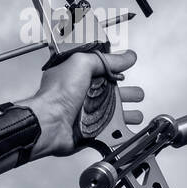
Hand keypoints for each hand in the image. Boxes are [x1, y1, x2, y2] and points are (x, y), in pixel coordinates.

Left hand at [19, 49, 138, 157]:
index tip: (126, 73)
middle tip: (136, 94)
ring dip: (129, 113)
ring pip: (114, 113)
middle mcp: (83, 95)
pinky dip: (123, 129)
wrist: (50, 123)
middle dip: (128, 93)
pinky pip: (111, 130)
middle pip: (112, 93)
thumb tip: (126, 57)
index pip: (103, 73)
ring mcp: (87, 114)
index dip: (116, 72)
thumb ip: (105, 59)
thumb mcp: (81, 63)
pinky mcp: (91, 130)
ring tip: (136, 114)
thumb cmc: (57, 94)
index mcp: (79, 77)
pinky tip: (130, 127)